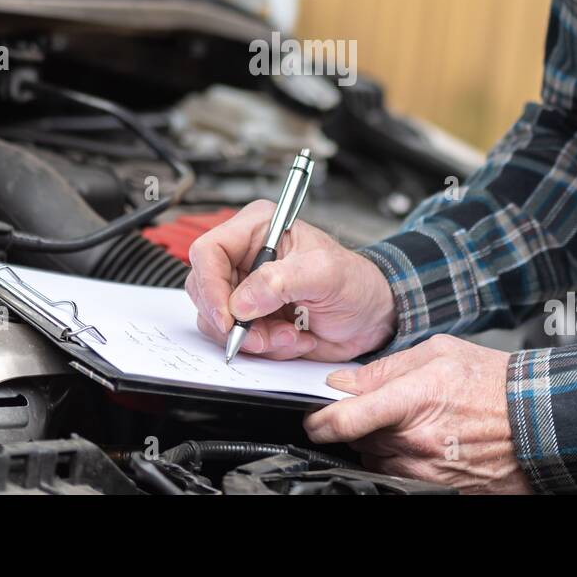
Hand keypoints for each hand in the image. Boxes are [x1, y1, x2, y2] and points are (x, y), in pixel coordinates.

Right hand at [185, 199, 396, 360]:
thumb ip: (281, 281)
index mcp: (257, 228)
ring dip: (254, 338)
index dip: (211, 286)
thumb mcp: (325, 273)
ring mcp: (246, 290)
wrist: (372, 315)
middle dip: (235, 322)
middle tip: (267, 334)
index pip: (208, 252)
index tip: (229, 317)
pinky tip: (292, 339)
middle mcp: (245, 257)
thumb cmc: (356, 282)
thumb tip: (241, 302)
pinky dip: (264, 348)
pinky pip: (237, 340)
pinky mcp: (252, 318)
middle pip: (204, 290)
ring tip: (290, 335)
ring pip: (217, 321)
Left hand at [303, 335, 529, 493]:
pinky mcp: (440, 490)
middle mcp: (416, 442)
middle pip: (360, 440)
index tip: (315, 419)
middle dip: (365, 424)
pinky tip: (431, 443)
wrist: (540, 420)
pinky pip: (403, 478)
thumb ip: (385, 368)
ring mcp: (428, 472)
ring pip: (378, 460)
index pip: (345, 420)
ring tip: (417, 422)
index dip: (320, 421)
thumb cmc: (494, 383)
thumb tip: (345, 382)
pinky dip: (407, 462)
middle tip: (391, 407)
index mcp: (413, 401)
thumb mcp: (439, 354)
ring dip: (385, 444)